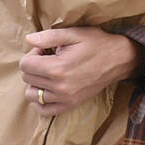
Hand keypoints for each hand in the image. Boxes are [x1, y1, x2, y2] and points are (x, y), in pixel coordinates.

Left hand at [19, 27, 144, 116]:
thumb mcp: (74, 34)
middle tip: (48, 58)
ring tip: (47, 73)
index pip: (25, 65)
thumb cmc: (96, 44)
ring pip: (32, 94)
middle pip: (27, 78)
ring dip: (34, 82)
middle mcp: (60, 87)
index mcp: (58, 68)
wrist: (119, 59)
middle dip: (33, 66)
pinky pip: (44, 110)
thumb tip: (28, 39)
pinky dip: (39, 101)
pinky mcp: (71, 104)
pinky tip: (44, 89)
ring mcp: (65, 98)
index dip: (32, 54)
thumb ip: (48, 36)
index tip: (45, 50)